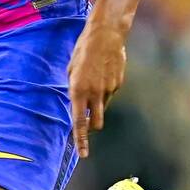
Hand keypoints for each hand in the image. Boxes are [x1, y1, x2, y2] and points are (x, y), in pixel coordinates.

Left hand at [69, 18, 126, 159]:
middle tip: (87, 122)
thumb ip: (73, 89)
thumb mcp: (71, 70)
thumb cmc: (83, 50)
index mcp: (78, 90)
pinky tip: (102, 73)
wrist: (106, 35)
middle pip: (96, 123)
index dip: (81, 140)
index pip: (79, 122)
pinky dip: (104, 90)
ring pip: (103, 107)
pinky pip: (110, 94)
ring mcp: (109, 90)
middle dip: (92, 127)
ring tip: (93, 83)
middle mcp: (95, 93)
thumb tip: (76, 103)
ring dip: (97, 105)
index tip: (83, 154)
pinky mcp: (118, 84)